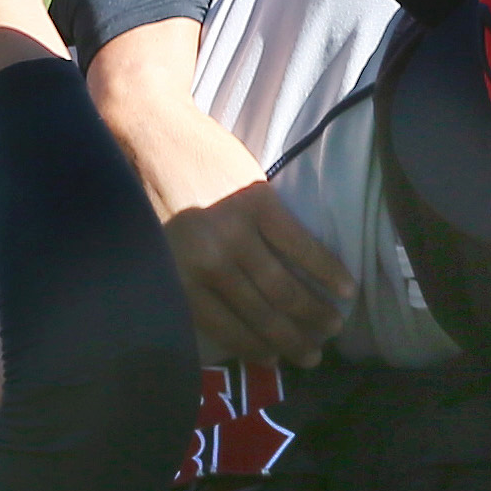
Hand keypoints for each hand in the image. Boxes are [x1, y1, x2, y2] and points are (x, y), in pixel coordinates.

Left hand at [95, 53, 353, 365]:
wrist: (147, 129)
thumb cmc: (145, 190)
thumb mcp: (155, 249)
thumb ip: (183, 284)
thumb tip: (218, 320)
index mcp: (179, 279)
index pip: (226, 328)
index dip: (256, 349)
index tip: (277, 361)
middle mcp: (208, 264)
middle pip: (261, 315)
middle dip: (292, 341)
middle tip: (314, 356)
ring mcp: (234, 233)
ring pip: (284, 287)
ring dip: (314, 313)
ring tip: (334, 326)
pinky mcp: (257, 203)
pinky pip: (299, 245)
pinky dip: (326, 269)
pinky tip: (344, 287)